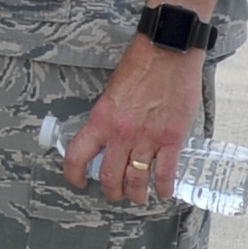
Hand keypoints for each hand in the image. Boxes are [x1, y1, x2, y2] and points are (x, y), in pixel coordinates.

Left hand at [64, 40, 203, 206]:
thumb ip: (108, 117)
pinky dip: (163, 188)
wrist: (168, 51)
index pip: (77, 156)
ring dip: (137, 194)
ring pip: (137, 180)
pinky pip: (165, 173)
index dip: (74, 175)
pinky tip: (162, 191)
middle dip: (112, 191)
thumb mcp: (112, 91)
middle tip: (116, 193)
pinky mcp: (172, 138)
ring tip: (139, 197)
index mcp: (102, 119)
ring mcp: (148, 137)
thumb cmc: (141, 65)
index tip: (78, 181)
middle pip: (110, 176)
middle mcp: (121, 133)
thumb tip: (107, 137)